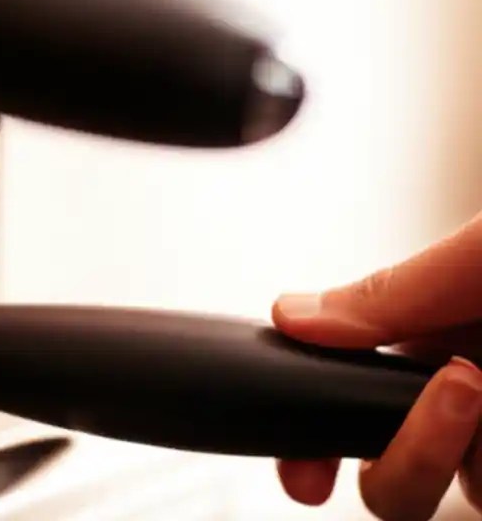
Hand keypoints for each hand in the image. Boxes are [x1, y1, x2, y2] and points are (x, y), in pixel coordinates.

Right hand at [272, 214, 481, 519]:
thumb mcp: (471, 259)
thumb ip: (389, 293)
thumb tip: (290, 316)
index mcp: (434, 339)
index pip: (345, 403)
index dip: (311, 444)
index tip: (304, 472)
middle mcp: (464, 394)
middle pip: (391, 481)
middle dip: (405, 453)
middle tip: (452, 393)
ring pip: (453, 493)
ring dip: (451, 450)